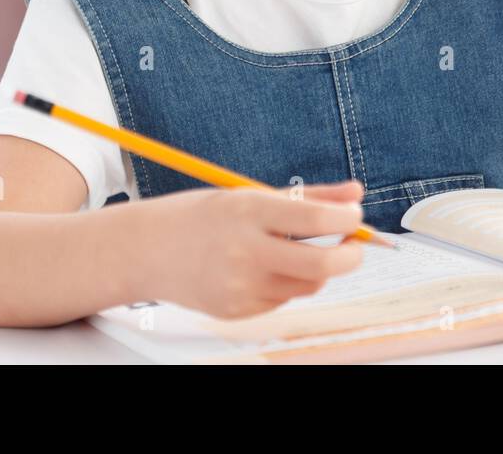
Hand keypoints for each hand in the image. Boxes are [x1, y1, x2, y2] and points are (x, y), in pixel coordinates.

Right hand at [139, 179, 367, 319]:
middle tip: (356, 244)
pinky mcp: (237, 311)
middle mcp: (245, 251)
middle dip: (352, 255)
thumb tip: (356, 192)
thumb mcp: (251, 195)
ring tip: (299, 249)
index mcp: (248, 211)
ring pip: (309, 285)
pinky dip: (286, 282)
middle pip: (322, 264)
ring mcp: (240, 287)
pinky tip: (261, 267)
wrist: (147, 250)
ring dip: (318, 268)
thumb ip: (309, 196)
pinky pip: (283, 298)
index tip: (355, 215)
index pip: (316, 220)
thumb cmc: (204, 216)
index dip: (347, 219)